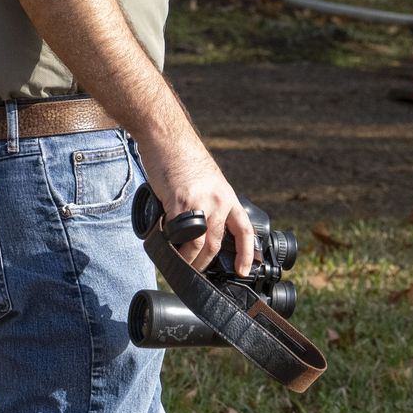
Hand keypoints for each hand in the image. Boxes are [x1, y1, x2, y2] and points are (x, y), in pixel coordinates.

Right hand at [135, 134, 253, 276]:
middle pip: (216, 245)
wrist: (167, 138)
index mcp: (227, 197)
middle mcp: (218, 202)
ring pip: (198, 246)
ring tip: (179, 266)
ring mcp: (199, 203)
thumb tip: (201, 226)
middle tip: (195, 274)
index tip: (242, 271)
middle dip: (204, 265)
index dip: (246, 254)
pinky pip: (178, 236)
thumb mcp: (207, 181)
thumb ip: (209, 202)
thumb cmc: (183, 157)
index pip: (244, 231)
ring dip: (188, 262)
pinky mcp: (179, 203)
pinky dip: (171, 247)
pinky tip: (166, 249)